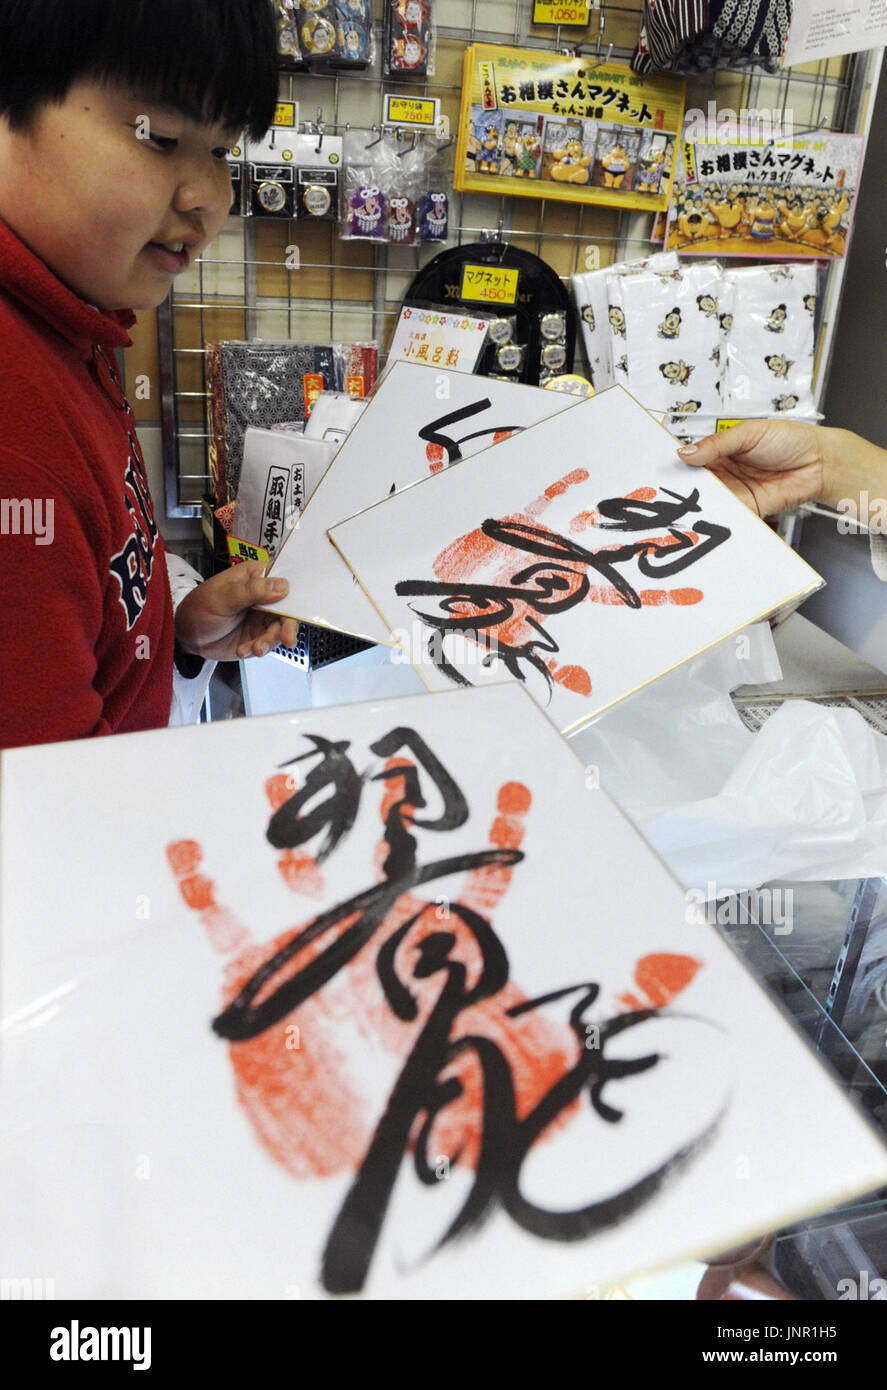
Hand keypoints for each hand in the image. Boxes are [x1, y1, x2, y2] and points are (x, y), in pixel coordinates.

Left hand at [174, 562, 298, 661]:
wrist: (186, 637)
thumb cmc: (198, 608)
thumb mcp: (221, 597)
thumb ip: (251, 591)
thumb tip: (280, 585)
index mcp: (256, 576)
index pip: (283, 577)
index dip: (295, 590)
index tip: (299, 606)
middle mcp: (264, 596)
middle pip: (289, 607)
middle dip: (288, 625)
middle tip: (286, 637)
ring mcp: (263, 616)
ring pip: (281, 628)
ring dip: (270, 641)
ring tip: (256, 648)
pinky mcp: (259, 634)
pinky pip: (269, 643)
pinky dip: (259, 649)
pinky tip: (244, 650)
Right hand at [677, 419, 826, 517]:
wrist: (819, 461)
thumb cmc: (791, 440)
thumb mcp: (749, 433)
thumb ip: (717, 443)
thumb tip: (687, 451)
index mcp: (722, 450)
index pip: (693, 458)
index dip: (679, 463)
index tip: (664, 468)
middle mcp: (726, 472)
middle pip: (697, 482)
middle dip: (685, 486)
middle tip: (671, 487)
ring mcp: (735, 491)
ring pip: (709, 500)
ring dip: (700, 502)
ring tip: (688, 501)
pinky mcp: (747, 509)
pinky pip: (728, 514)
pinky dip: (719, 515)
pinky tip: (710, 512)